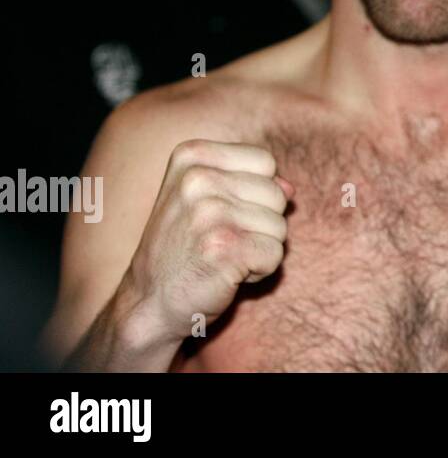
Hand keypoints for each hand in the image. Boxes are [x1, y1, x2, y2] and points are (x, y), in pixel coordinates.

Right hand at [116, 139, 291, 346]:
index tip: (220, 211)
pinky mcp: (224, 249)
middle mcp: (198, 179)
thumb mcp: (205, 199)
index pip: (265, 161)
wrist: (148, 301)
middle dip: (260, 222)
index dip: (256, 191)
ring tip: (221, 256)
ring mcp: (210, 214)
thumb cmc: (183, 247)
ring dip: (259, 247)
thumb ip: (250, 182)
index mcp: (191, 156)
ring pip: (279, 225)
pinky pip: (276, 254)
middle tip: (219, 239)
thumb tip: (290, 189)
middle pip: (276, 193)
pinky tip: (226, 273)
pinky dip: (260, 270)